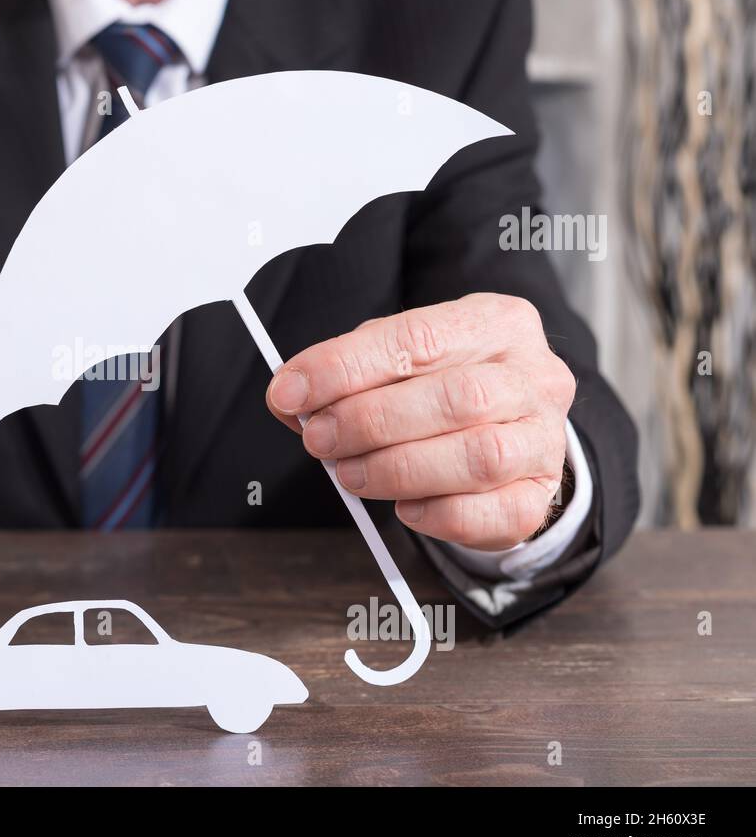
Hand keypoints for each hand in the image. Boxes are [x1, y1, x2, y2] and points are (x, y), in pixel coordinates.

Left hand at [265, 293, 575, 550]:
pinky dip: (439, 514)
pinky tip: (404, 507)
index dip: (347, 367)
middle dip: (372, 421)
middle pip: (458, 397)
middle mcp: (536, 377)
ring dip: (398, 469)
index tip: (290, 391)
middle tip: (319, 439)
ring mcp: (546, 439)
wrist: (505, 429)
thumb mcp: (397, 360)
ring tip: (350, 474)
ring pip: (478, 456)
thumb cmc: (441, 386)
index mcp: (497, 322)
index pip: (419, 337)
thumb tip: (290, 398)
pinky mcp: (541, 497)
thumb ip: (349, 372)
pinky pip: (495, 514)